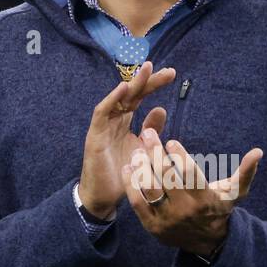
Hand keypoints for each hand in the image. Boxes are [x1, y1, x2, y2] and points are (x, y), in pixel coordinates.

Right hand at [77, 61, 176, 218]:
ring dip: (132, 83)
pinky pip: (101, 113)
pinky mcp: (94, 135)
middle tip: (167, 71)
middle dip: (148, 80)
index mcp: (125, 121)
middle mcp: (113, 119)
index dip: (154, 84)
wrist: (104, 197)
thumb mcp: (143, 150)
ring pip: (118, 99)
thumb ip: (151, 130)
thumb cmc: (123, 173)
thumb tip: (161, 109)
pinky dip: (111, 99)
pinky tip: (123, 88)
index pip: (140, 97)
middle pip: (131, 94)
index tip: (172, 74)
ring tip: (147, 69)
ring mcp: (103, 126)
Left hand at [122, 128, 262, 255]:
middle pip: (166, 178)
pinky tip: (129, 168)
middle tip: (148, 133)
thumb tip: (258, 151)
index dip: (179, 155)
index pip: (189, 174)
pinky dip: (131, 185)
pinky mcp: (152, 226)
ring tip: (137, 151)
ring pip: (149, 189)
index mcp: (204, 199)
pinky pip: (137, 203)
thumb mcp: (235, 193)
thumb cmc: (219, 209)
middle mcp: (185, 210)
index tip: (172, 141)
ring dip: (141, 167)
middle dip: (155, 152)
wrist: (207, 243)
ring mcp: (167, 219)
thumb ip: (246, 172)